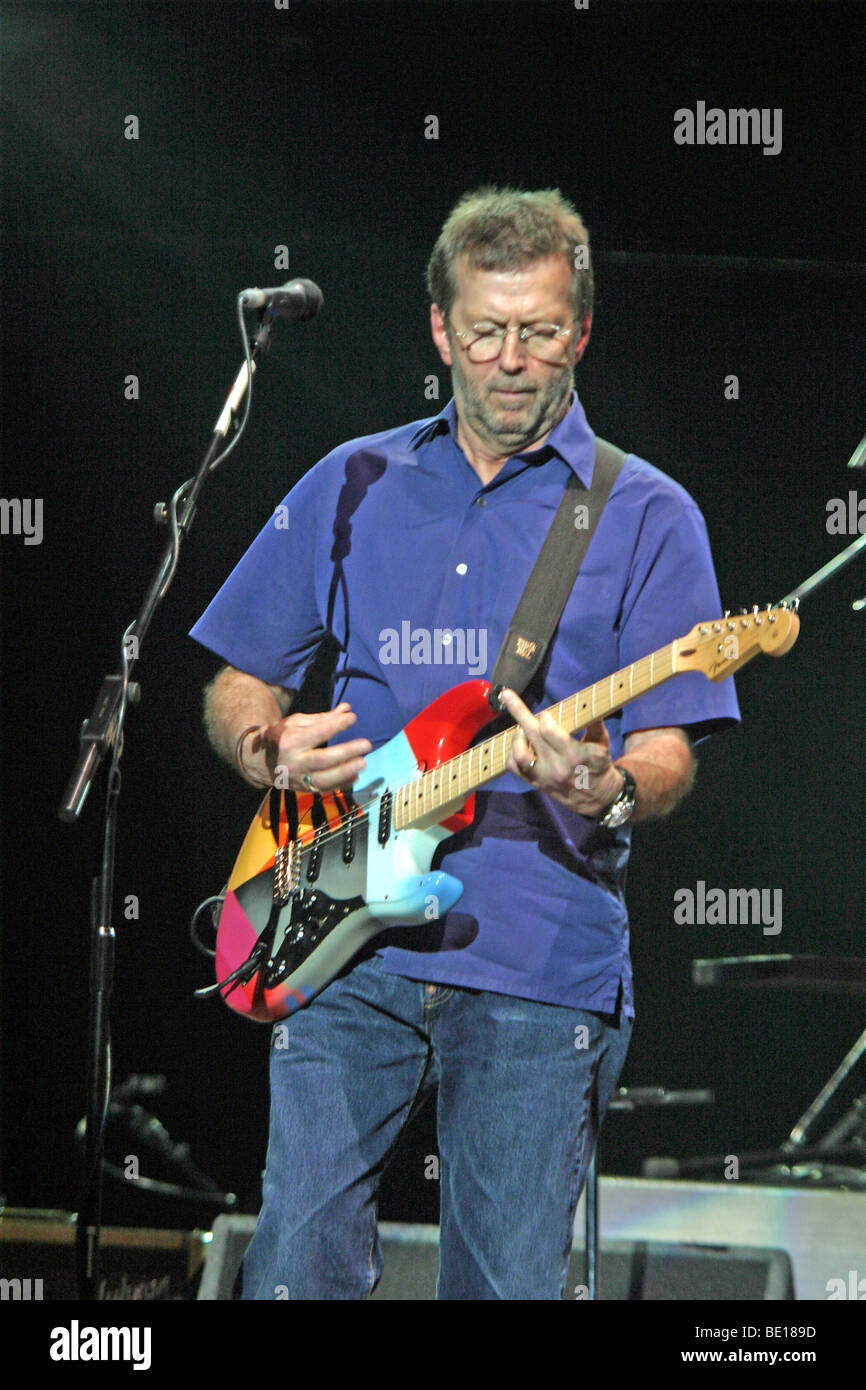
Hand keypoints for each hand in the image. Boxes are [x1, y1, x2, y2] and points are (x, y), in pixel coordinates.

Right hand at [242, 702, 371, 792]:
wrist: (261, 761)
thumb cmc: (282, 737)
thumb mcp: (296, 722)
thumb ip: (322, 718)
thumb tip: (347, 709)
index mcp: (290, 741)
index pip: (317, 733)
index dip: (336, 725)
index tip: (352, 717)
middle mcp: (294, 761)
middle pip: (322, 759)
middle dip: (346, 752)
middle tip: (366, 745)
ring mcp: (299, 778)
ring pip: (324, 779)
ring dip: (345, 772)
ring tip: (363, 763)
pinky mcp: (303, 789)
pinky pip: (325, 790)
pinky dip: (341, 784)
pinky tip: (355, 776)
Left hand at [500, 688, 622, 815]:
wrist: (597, 799)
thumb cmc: (599, 766)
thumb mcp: (602, 744)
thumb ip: (595, 723)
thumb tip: (589, 701)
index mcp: (574, 755)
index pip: (549, 731)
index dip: (544, 718)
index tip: (546, 714)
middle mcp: (556, 767)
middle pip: (531, 735)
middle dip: (518, 712)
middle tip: (507, 696)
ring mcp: (543, 777)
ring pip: (519, 754)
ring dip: (517, 737)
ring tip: (521, 730)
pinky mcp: (535, 783)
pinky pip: (514, 767)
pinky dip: (512, 753)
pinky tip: (519, 745)